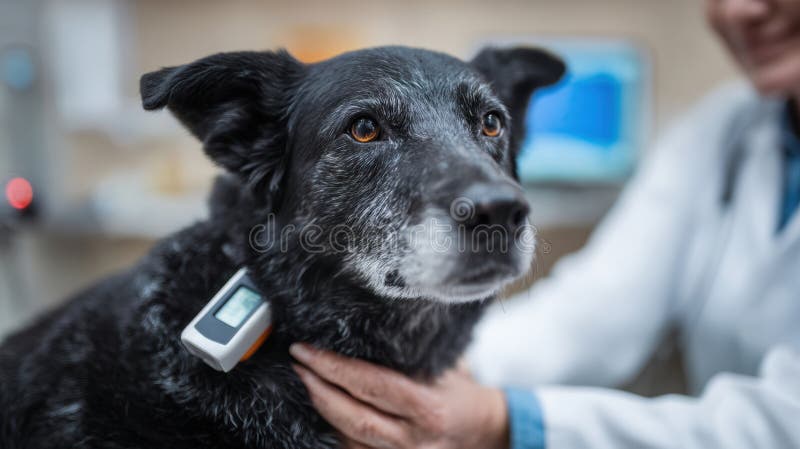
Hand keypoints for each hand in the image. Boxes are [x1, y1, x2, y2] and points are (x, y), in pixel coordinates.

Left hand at [289, 343, 508, 448]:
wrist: (484, 432)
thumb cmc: (461, 392)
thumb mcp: (443, 365)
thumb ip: (410, 350)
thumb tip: (369, 319)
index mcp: (428, 409)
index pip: (371, 385)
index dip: (333, 368)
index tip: (307, 351)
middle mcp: (413, 440)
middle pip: (351, 417)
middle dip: (318, 388)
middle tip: (298, 362)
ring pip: (347, 438)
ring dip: (322, 409)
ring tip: (306, 380)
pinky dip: (335, 428)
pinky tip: (325, 406)